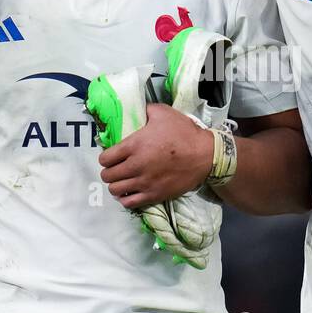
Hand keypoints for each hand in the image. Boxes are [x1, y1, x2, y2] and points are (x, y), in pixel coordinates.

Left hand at [98, 103, 213, 209]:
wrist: (205, 155)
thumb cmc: (184, 132)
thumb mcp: (163, 113)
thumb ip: (145, 110)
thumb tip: (136, 109)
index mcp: (134, 145)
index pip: (105, 158)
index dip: (106, 157)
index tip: (111, 156)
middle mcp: (136, 166)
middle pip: (107, 176)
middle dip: (109, 171)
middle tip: (116, 168)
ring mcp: (144, 183)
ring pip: (115, 190)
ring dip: (116, 185)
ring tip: (122, 181)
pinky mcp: (154, 195)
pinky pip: (129, 203)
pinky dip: (126, 199)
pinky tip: (130, 192)